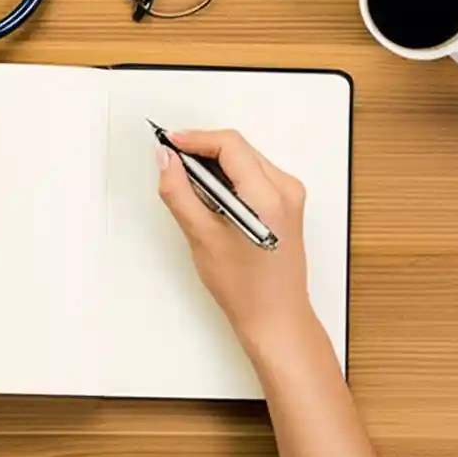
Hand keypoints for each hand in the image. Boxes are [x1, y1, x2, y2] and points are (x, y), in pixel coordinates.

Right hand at [157, 130, 311, 354]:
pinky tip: (211, 195)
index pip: (229, 145)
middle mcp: (286, 190)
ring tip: (188, 182)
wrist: (275, 316)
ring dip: (215, 163)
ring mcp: (290, 196)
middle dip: (203, 150)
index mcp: (268, 196)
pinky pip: (254, 174)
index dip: (195, 139)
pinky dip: (229, 177)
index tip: (170, 143)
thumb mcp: (201, 236)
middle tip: (172, 161)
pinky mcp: (287, 204)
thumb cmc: (245, 288)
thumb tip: (167, 160)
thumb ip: (179, 192)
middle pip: (239, 148)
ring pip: (246, 159)